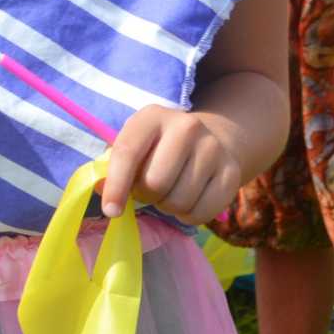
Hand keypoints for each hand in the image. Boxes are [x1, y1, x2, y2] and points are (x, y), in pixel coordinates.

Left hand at [99, 105, 245, 221]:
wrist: (212, 140)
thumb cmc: (159, 148)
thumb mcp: (135, 145)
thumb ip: (113, 166)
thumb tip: (101, 189)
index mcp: (152, 117)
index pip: (128, 152)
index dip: (116, 185)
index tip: (111, 211)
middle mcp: (186, 127)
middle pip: (155, 183)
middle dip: (146, 196)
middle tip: (149, 191)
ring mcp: (212, 148)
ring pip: (178, 201)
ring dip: (168, 207)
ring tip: (170, 192)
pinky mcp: (231, 173)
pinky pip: (201, 213)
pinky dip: (189, 216)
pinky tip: (189, 200)